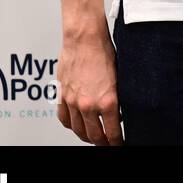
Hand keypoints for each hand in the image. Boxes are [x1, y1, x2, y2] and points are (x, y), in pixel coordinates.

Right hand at [57, 23, 122, 145]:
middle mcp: (89, 105)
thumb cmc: (104, 51)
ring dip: (86, 136)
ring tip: (93, 137)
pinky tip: (76, 125)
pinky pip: (63, 118)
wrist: (84, 38)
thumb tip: (121, 110)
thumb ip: (118, 97)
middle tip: (107, 144)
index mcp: (108, 101)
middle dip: (102, 143)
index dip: (116, 142)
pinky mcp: (62, 95)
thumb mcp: (120, 77)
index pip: (112, 132)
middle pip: (94, 135)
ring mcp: (73, 102)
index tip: (119, 144)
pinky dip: (70, 125)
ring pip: (77, 130)